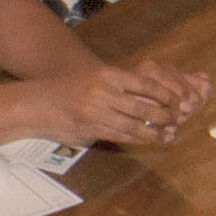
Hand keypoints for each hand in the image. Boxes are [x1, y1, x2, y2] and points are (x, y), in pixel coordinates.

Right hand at [41, 59, 204, 149]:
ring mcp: (96, 112)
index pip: (144, 83)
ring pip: (133, 125)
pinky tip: (149, 140)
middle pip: (142, 106)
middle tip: (178, 119)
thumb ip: (117, 86)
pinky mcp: (90, 129)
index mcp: (106, 74)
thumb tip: (150, 97)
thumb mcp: (94, 78)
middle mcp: (102, 92)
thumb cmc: (69, 89)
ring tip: (168, 135)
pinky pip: (120, 136)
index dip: (165, 94)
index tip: (178, 100)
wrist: (38, 103)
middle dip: (164, 115)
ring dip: (154, 132)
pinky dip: (138, 140)